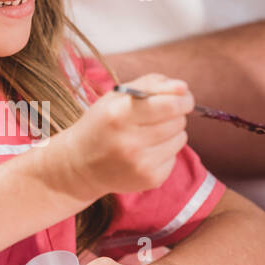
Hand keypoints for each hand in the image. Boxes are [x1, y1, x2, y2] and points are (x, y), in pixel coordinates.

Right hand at [42, 73, 192, 203]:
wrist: (80, 165)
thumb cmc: (102, 124)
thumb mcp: (117, 96)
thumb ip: (151, 84)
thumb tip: (183, 88)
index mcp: (119, 114)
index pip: (169, 104)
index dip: (183, 99)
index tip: (183, 97)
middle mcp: (129, 141)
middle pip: (178, 121)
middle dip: (176, 114)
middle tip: (161, 115)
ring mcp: (140, 164)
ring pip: (181, 138)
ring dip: (171, 133)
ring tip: (149, 134)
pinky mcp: (149, 179)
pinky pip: (175, 157)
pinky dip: (166, 151)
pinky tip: (145, 152)